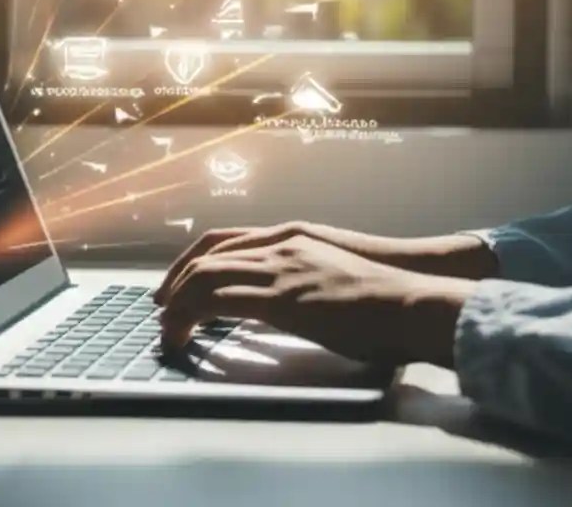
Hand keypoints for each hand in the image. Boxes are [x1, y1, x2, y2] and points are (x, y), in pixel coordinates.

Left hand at [157, 234, 478, 365]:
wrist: (411, 299)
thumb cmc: (383, 297)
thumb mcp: (332, 274)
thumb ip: (301, 278)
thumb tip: (281, 301)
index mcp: (291, 237)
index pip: (223, 240)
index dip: (190, 262)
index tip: (174, 286)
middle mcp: (279, 244)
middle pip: (205, 256)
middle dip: (175, 283)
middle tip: (159, 310)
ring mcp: (280, 268)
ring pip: (204, 276)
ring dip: (177, 304)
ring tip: (168, 329)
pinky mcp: (281, 297)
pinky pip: (218, 301)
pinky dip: (190, 317)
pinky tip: (185, 334)